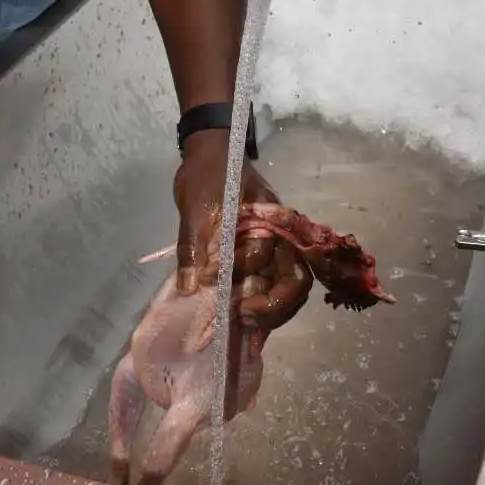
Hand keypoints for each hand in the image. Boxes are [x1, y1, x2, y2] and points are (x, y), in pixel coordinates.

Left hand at [173, 130, 311, 335]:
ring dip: (269, 313)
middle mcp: (278, 236)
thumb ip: (194, 245)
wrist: (208, 155)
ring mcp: (271, 248)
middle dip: (273, 307)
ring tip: (240, 327)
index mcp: (270, 219)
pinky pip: (267, 287)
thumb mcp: (196, 206)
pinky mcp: (258, 258)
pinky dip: (259, 309)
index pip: (269, 254)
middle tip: (241, 318)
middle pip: (294, 280)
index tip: (213, 281)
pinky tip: (244, 328)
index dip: (244, 272)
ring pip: (285, 289)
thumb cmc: (207, 175)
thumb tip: (190, 286)